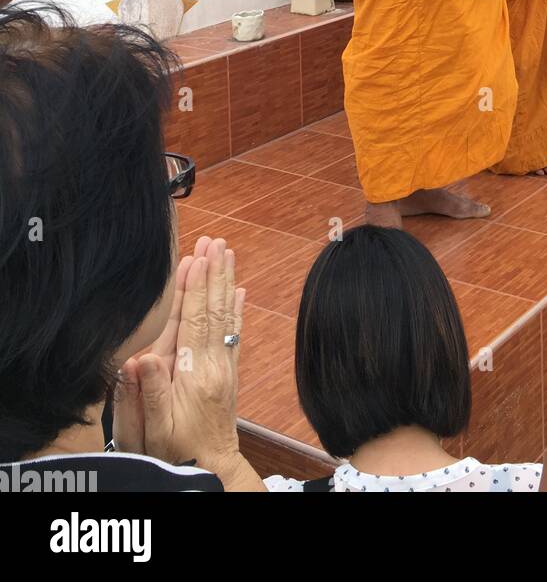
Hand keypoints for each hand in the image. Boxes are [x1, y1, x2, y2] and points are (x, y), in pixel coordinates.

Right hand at [121, 238, 244, 474]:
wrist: (213, 469)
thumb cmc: (176, 452)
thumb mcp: (154, 430)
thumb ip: (149, 394)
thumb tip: (141, 359)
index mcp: (195, 373)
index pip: (194, 321)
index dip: (194, 289)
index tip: (196, 257)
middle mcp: (215, 364)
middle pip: (215, 310)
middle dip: (214, 274)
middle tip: (215, 241)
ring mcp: (226, 367)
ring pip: (227, 316)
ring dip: (226, 282)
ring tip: (227, 253)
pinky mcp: (230, 373)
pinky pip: (235, 334)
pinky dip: (237, 310)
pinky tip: (241, 291)